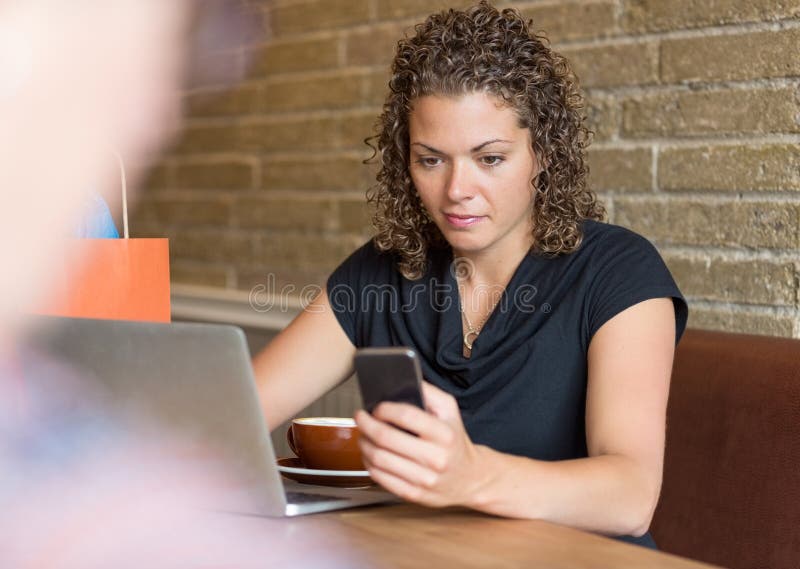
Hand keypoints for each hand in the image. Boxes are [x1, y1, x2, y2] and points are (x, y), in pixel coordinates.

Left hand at [355, 382, 487, 507]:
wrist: (470, 478)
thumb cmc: (454, 440)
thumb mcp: (450, 411)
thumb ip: (429, 392)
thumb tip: (403, 380)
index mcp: (445, 434)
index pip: (407, 416)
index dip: (385, 409)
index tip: (376, 407)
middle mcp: (436, 458)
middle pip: (386, 439)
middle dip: (366, 425)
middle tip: (360, 417)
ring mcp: (425, 479)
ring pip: (379, 459)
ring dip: (363, 444)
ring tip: (363, 434)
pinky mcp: (414, 495)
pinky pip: (381, 478)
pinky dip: (368, 463)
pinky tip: (369, 454)